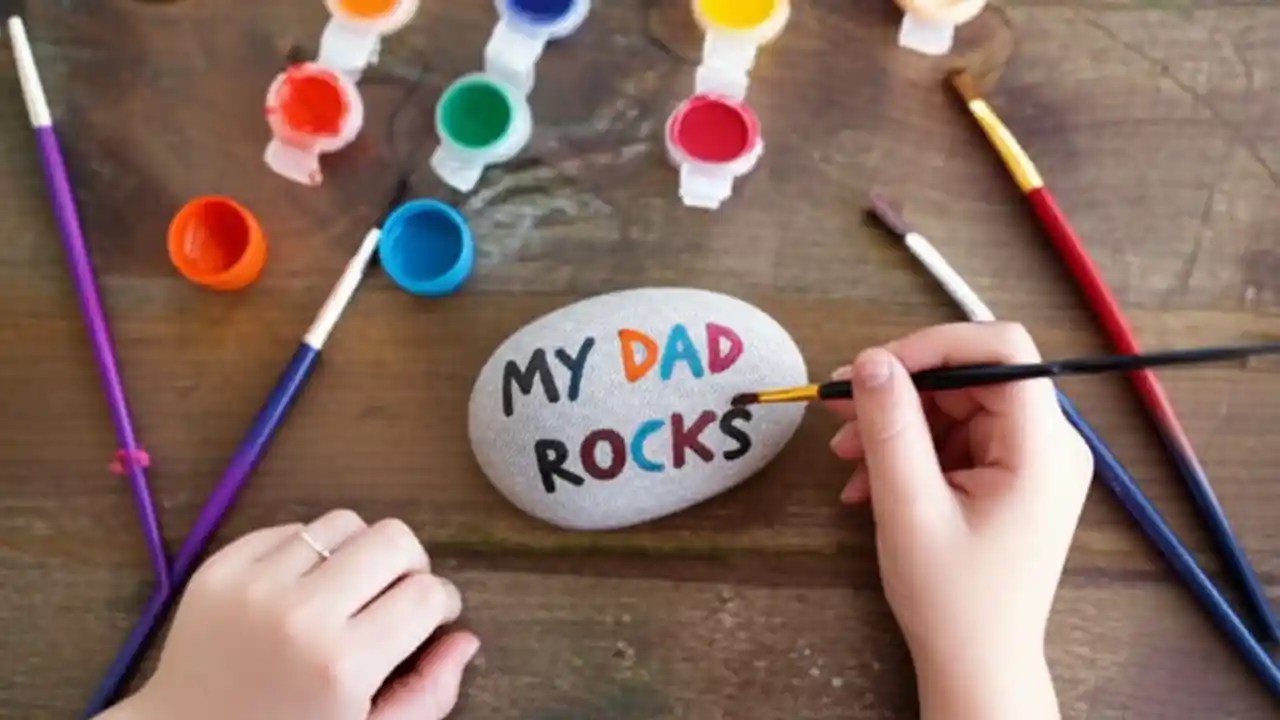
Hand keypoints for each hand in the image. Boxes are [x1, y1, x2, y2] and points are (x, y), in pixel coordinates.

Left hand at [99, 510, 479, 719]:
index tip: (433, 618)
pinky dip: (306, 553)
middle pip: (393, 539)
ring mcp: (253, 585)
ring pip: (342, 523)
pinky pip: (289, 528)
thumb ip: (428, 694)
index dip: (442, 603)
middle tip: (396, 595)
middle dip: (409, 564)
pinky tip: (300, 590)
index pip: (427, 594)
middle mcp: (300, 614)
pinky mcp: (219, 568)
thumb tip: (466, 638)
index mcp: (342, 665)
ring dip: (357, 552)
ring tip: (345, 589)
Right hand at [827, 323, 1091, 719]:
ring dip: (896, 424)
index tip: (875, 367)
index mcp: (1042, 448)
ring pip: (956, 405)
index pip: (1002, 349)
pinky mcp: (1009, 478)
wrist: (975, 664)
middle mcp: (1048, 445)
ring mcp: (1030, 462)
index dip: (935, 344)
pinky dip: (909, 451)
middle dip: (901, 388)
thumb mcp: (908, 507)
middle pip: (972, 376)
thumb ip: (890, 427)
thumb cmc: (951, 599)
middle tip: (838, 408)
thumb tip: (868, 360)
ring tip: (846, 457)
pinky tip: (867, 481)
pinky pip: (955, 438)